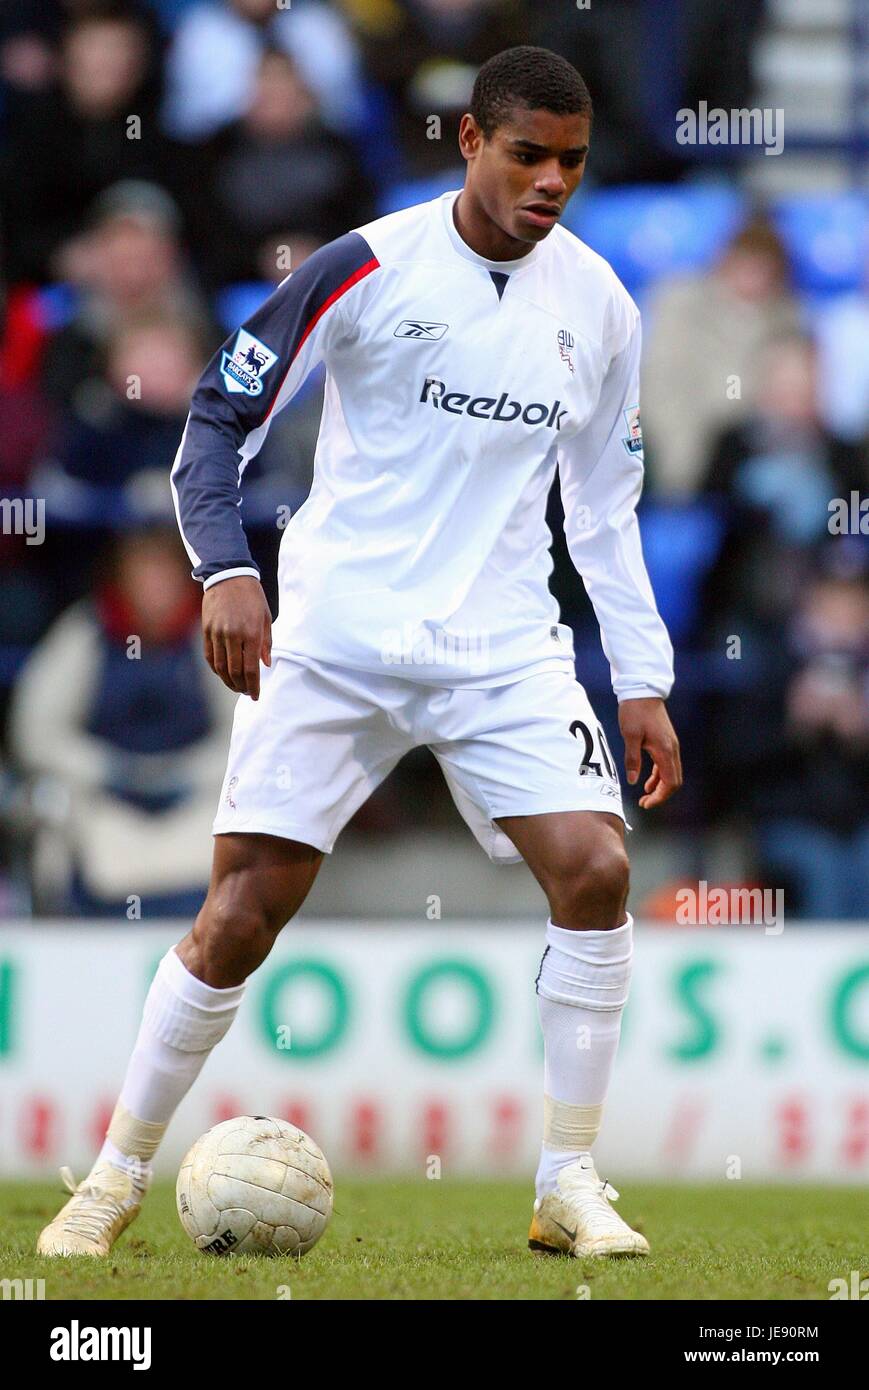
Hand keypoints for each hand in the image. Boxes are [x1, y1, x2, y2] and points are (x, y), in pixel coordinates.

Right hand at [202, 576, 271, 699]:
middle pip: (235, 671)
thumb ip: (266, 642)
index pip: (251, 668)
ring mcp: (217, 633)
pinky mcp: (207, 630)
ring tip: (236, 686)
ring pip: (220, 666)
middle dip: (241, 686)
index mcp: (251, 633)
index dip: (253, 685)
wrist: (229, 575)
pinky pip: (210, 656)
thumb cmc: (252, 596)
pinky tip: (223, 674)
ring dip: (228, 680)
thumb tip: (265, 664)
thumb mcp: (266, 617)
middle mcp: (233, 635)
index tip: (255, 695)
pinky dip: (216, 668)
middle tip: (246, 691)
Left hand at [618, 697, 681, 808]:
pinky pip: (666, 765)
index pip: (670, 782)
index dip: (660, 797)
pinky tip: (647, 781)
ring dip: (660, 786)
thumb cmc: (635, 711)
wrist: (642, 691)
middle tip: (644, 803)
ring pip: (671, 773)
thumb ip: (632, 759)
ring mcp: (671, 745)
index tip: (646, 804)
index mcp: (665, 750)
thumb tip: (633, 781)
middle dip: (661, 795)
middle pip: (674, 781)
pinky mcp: (666, 742)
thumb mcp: (630, 736)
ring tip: (645, 795)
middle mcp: (672, 749)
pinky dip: (659, 776)